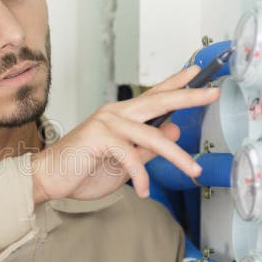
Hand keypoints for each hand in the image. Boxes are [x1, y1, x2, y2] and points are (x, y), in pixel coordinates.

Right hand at [30, 66, 218, 202]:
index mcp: (121, 116)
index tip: (198, 71)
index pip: (154, 94)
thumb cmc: (82, 170)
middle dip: (188, 97)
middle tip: (213, 93)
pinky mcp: (98, 138)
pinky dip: (140, 177)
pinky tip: (143, 190)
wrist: (49, 179)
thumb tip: (173, 131)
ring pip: (151, 136)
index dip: (177, 83)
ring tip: (193, 170)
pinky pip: (131, 157)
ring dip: (176, 156)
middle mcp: (114, 114)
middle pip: (158, 101)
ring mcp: (106, 123)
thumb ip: (147, 148)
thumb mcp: (125, 162)